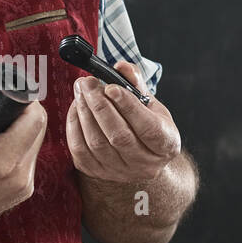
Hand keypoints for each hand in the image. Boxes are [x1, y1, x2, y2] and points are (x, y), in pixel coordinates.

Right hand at [0, 87, 48, 242]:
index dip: (23, 99)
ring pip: (34, 143)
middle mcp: (17, 180)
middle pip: (37, 129)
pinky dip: (14, 146)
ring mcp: (19, 190)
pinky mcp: (17, 194)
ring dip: (17, 129)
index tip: (5, 92)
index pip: (34, 119)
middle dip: (19, 112)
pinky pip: (26, 159)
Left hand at [66, 61, 180, 183]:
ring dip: (85, 113)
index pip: (148, 128)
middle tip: (87, 83)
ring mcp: (122, 172)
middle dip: (100, 106)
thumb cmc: (147, 125)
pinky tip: (76, 108)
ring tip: (81, 92)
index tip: (111, 87)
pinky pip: (80, 151)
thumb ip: (136, 83)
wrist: (141, 156)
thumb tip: (121, 67)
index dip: (128, 107)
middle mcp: (146, 163)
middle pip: (119, 136)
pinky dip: (75, 127)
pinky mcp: (99, 174)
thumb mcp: (151, 104)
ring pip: (97, 143)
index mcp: (166, 144)